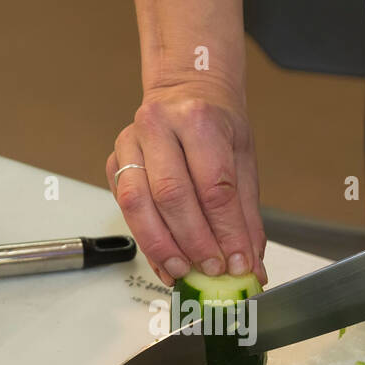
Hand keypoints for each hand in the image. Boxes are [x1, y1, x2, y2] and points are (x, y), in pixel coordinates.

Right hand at [106, 81, 265, 286]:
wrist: (182, 93)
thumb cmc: (214, 125)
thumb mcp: (242, 160)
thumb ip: (246, 215)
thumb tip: (250, 263)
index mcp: (198, 119)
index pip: (214, 185)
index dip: (227, 231)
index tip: (239, 262)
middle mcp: (157, 126)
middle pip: (172, 196)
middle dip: (194, 241)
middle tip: (212, 269)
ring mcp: (129, 144)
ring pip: (138, 205)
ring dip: (162, 246)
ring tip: (184, 271)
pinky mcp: (114, 164)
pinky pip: (125, 210)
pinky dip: (146, 243)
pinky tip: (165, 262)